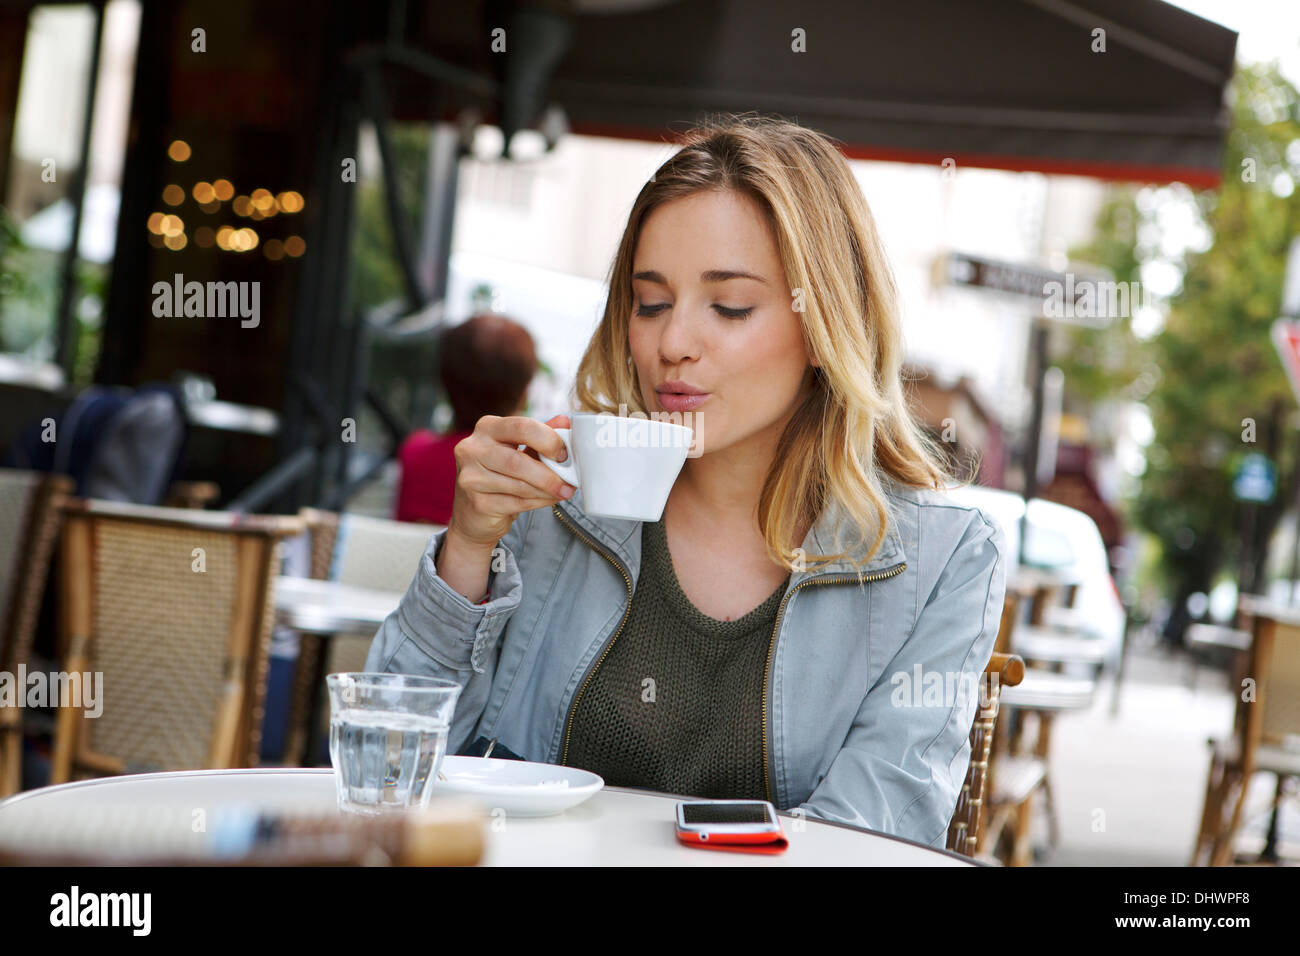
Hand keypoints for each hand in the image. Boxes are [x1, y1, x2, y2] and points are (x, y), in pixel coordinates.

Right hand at [447, 414, 573, 549]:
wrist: (475, 513)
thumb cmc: (501, 475)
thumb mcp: (520, 449)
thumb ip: (541, 435)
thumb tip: (566, 421)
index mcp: (487, 427)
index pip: (521, 426)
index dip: (548, 440)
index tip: (564, 455)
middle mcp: (472, 449)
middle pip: (517, 460)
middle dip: (548, 474)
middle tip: (569, 484)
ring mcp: (470, 477)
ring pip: (518, 485)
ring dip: (546, 491)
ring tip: (561, 493)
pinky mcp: (477, 503)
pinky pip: (516, 503)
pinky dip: (537, 503)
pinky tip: (547, 500)